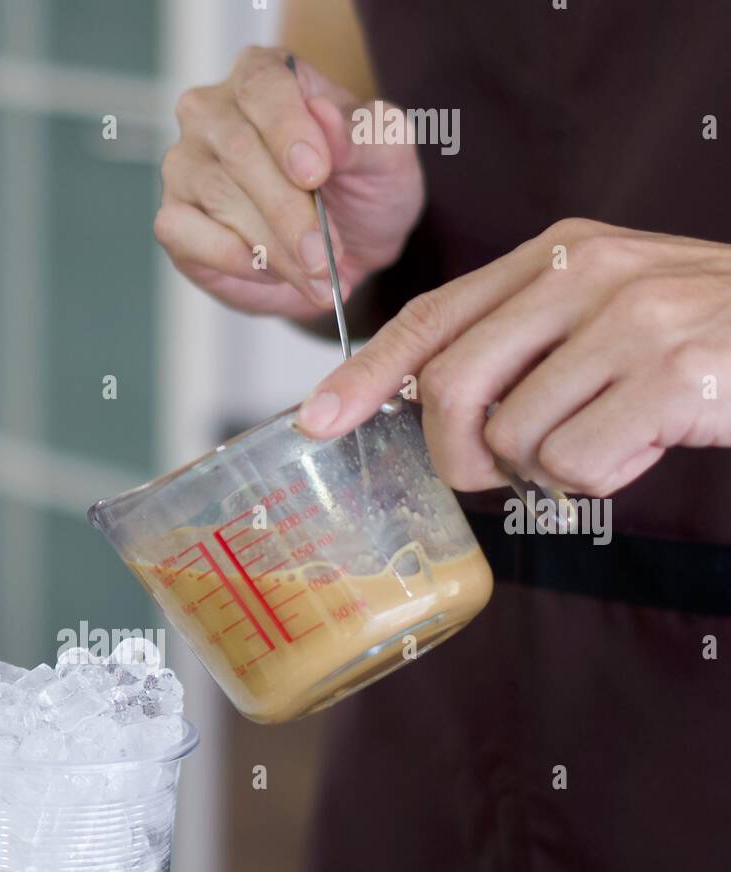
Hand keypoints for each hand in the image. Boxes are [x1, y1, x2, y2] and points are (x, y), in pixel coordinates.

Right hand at [155, 46, 424, 318]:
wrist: (342, 251)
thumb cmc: (360, 190)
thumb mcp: (387, 158)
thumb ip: (363, 135)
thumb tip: (325, 116)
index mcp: (264, 77)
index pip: (262, 87)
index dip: (287, 130)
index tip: (316, 174)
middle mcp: (213, 114)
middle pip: (239, 150)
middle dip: (288, 211)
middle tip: (324, 256)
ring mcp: (187, 166)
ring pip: (219, 198)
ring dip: (273, 247)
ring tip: (315, 276)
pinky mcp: (174, 219)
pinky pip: (186, 235)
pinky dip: (233, 260)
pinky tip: (270, 272)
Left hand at [298, 219, 730, 495]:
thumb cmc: (700, 334)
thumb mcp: (606, 310)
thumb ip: (523, 337)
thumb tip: (426, 401)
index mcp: (561, 249)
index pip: (434, 314)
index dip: (367, 374)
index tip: (318, 420)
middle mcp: (588, 272)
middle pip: (451, 387)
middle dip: (457, 454)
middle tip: (496, 474)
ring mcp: (631, 320)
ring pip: (511, 437)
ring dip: (542, 470)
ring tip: (600, 443)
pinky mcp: (669, 376)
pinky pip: (574, 465)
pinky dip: (597, 481)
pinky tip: (640, 449)